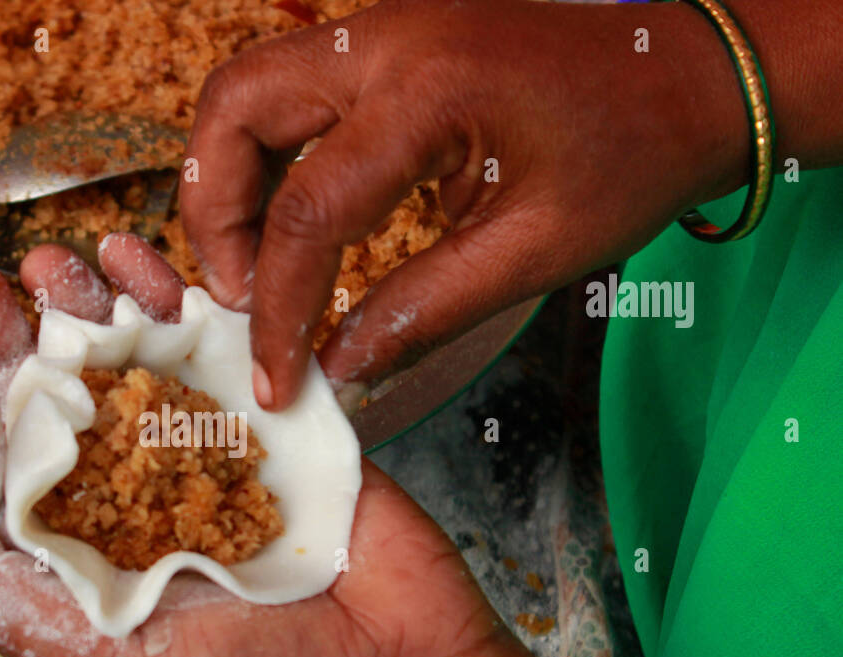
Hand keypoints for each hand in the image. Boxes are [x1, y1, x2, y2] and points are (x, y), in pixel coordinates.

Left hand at [0, 235, 701, 656]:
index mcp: (81, 563)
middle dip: (17, 346)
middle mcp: (131, 500)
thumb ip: (4, 595)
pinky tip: (144, 265)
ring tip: (58, 264)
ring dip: (90, 308)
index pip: (6, 485)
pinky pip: (215, 350)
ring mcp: (200, 453)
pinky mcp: (269, 420)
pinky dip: (181, 302)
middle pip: (57, 409)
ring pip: (129, 364)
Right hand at [179, 0, 749, 408]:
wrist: (686, 74)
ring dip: (228, 180)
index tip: (274, 377)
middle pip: (233, 110)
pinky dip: (265, 157)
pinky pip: (286, 91)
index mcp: (430, 92)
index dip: (278, 308)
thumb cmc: (629, 158)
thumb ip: (422, 311)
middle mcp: (385, 41)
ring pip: (245, 91)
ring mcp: (379, 30)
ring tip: (254, 265)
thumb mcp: (533, 252)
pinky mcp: (383, 43)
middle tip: (238, 296)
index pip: (307, 209)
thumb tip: (334, 368)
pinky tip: (289, 220)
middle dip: (214, 214)